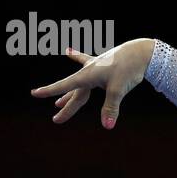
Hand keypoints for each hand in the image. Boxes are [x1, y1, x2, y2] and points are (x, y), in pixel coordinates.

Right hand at [30, 38, 153, 128]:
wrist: (141, 51)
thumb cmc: (129, 69)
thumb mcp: (118, 90)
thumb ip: (110, 108)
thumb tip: (107, 126)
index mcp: (87, 76)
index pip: (65, 86)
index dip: (50, 90)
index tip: (35, 93)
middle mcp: (88, 71)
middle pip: (75, 93)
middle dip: (66, 107)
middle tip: (56, 120)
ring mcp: (94, 66)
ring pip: (79, 85)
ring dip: (69, 94)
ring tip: (57, 103)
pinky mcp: (103, 63)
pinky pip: (87, 62)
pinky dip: (77, 57)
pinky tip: (68, 51)